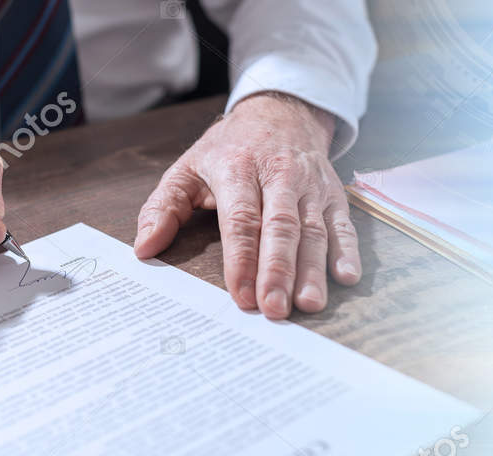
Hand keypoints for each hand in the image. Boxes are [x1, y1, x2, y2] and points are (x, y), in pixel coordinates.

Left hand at [132, 93, 360, 318]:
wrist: (280, 109)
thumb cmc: (229, 148)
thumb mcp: (187, 168)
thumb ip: (163, 207)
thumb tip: (144, 248)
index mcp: (237, 169)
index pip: (241, 220)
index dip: (242, 259)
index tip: (241, 295)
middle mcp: (278, 176)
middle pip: (280, 227)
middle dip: (277, 271)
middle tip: (274, 309)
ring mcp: (310, 185)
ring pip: (313, 230)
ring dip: (312, 269)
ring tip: (308, 304)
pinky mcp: (333, 193)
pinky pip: (343, 223)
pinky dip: (348, 251)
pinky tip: (346, 277)